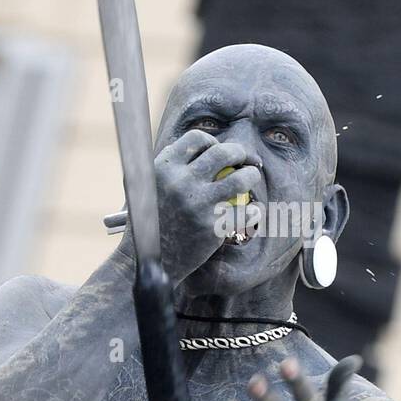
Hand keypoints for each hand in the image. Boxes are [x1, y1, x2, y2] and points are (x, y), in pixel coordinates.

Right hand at [120, 130, 263, 282]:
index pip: (197, 139)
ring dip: (252, 175)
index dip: (212, 142)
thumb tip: (198, 145)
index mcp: (163, 168)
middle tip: (246, 160)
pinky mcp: (212, 228)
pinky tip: (251, 211)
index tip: (218, 151)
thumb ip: (169, 163)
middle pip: (224, 153)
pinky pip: (246, 212)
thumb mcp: (146, 185)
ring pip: (242, 179)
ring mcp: (198, 205)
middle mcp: (181, 182)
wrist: (150, 261)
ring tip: (251, 178)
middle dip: (241, 153)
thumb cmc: (150, 221)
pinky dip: (253, 210)